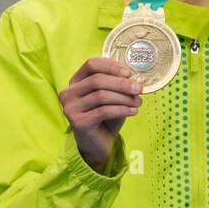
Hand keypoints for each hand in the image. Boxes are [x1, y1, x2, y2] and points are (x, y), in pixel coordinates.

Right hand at [58, 57, 142, 171]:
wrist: (98, 142)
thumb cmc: (106, 116)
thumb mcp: (112, 96)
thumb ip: (118, 85)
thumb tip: (134, 77)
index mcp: (76, 81)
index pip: (91, 64)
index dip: (111, 66)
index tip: (129, 73)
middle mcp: (68, 93)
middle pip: (97, 80)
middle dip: (122, 83)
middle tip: (139, 89)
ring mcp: (70, 108)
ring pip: (101, 95)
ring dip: (124, 98)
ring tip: (138, 102)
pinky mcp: (78, 122)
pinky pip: (103, 111)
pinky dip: (122, 109)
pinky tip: (133, 111)